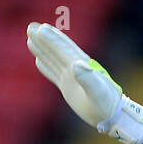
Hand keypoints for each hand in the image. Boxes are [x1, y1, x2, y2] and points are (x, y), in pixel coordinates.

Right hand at [26, 22, 142, 143]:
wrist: (112, 116)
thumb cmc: (106, 104)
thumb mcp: (98, 92)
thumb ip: (88, 78)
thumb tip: (76, 65)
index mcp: (81, 66)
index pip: (64, 49)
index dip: (53, 39)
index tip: (41, 29)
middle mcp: (75, 69)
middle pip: (57, 50)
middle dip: (45, 39)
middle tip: (31, 26)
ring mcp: (71, 78)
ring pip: (53, 60)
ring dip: (42, 49)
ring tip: (30, 38)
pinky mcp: (69, 87)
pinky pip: (54, 74)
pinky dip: (46, 66)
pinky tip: (38, 60)